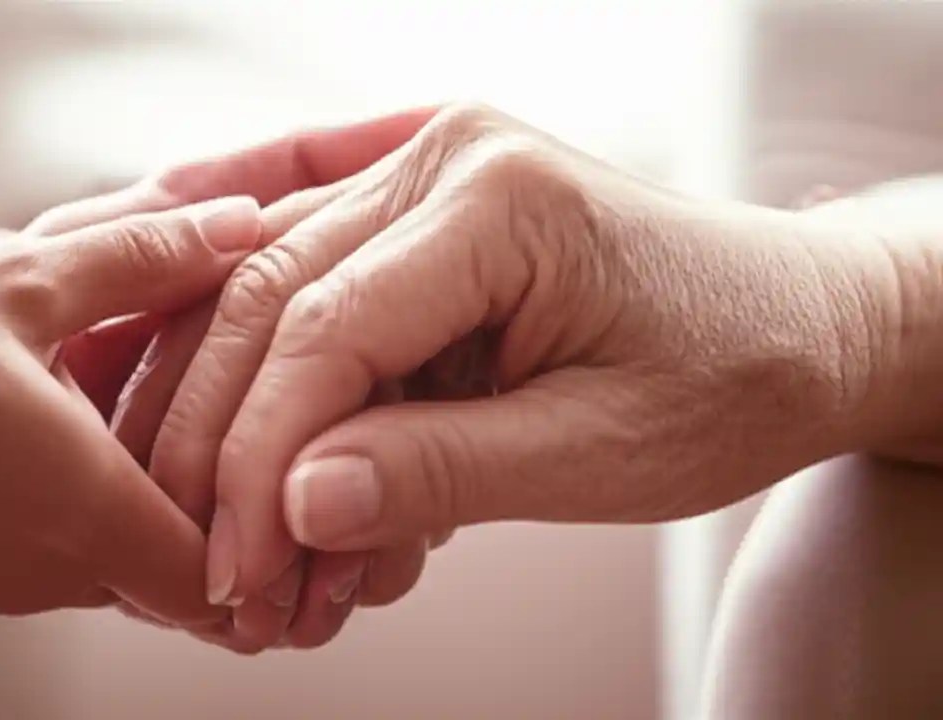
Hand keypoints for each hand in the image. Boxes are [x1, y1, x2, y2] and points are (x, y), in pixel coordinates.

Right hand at [0, 197, 260, 619]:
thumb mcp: (22, 281)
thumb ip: (145, 260)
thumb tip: (243, 223)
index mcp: (84, 511)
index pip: (220, 583)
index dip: (271, 553)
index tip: (298, 502)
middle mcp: (49, 571)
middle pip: (175, 583)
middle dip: (223, 533)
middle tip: (262, 458)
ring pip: (117, 575)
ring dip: (154, 522)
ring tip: (186, 439)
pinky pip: (56, 566)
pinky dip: (91, 524)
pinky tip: (84, 446)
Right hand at [136, 104, 942, 644]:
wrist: (799, 324)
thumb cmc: (733, 373)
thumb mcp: (603, 451)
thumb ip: (443, 472)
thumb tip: (296, 507)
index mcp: (498, 195)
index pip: (325, 331)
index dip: (261, 461)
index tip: (240, 567)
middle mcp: (441, 161)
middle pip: (264, 304)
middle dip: (226, 452)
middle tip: (218, 573)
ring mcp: (418, 179)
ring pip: (263, 302)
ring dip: (240, 433)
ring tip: (256, 554)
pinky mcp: (411, 222)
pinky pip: (302, 294)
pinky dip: (275, 391)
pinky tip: (260, 464)